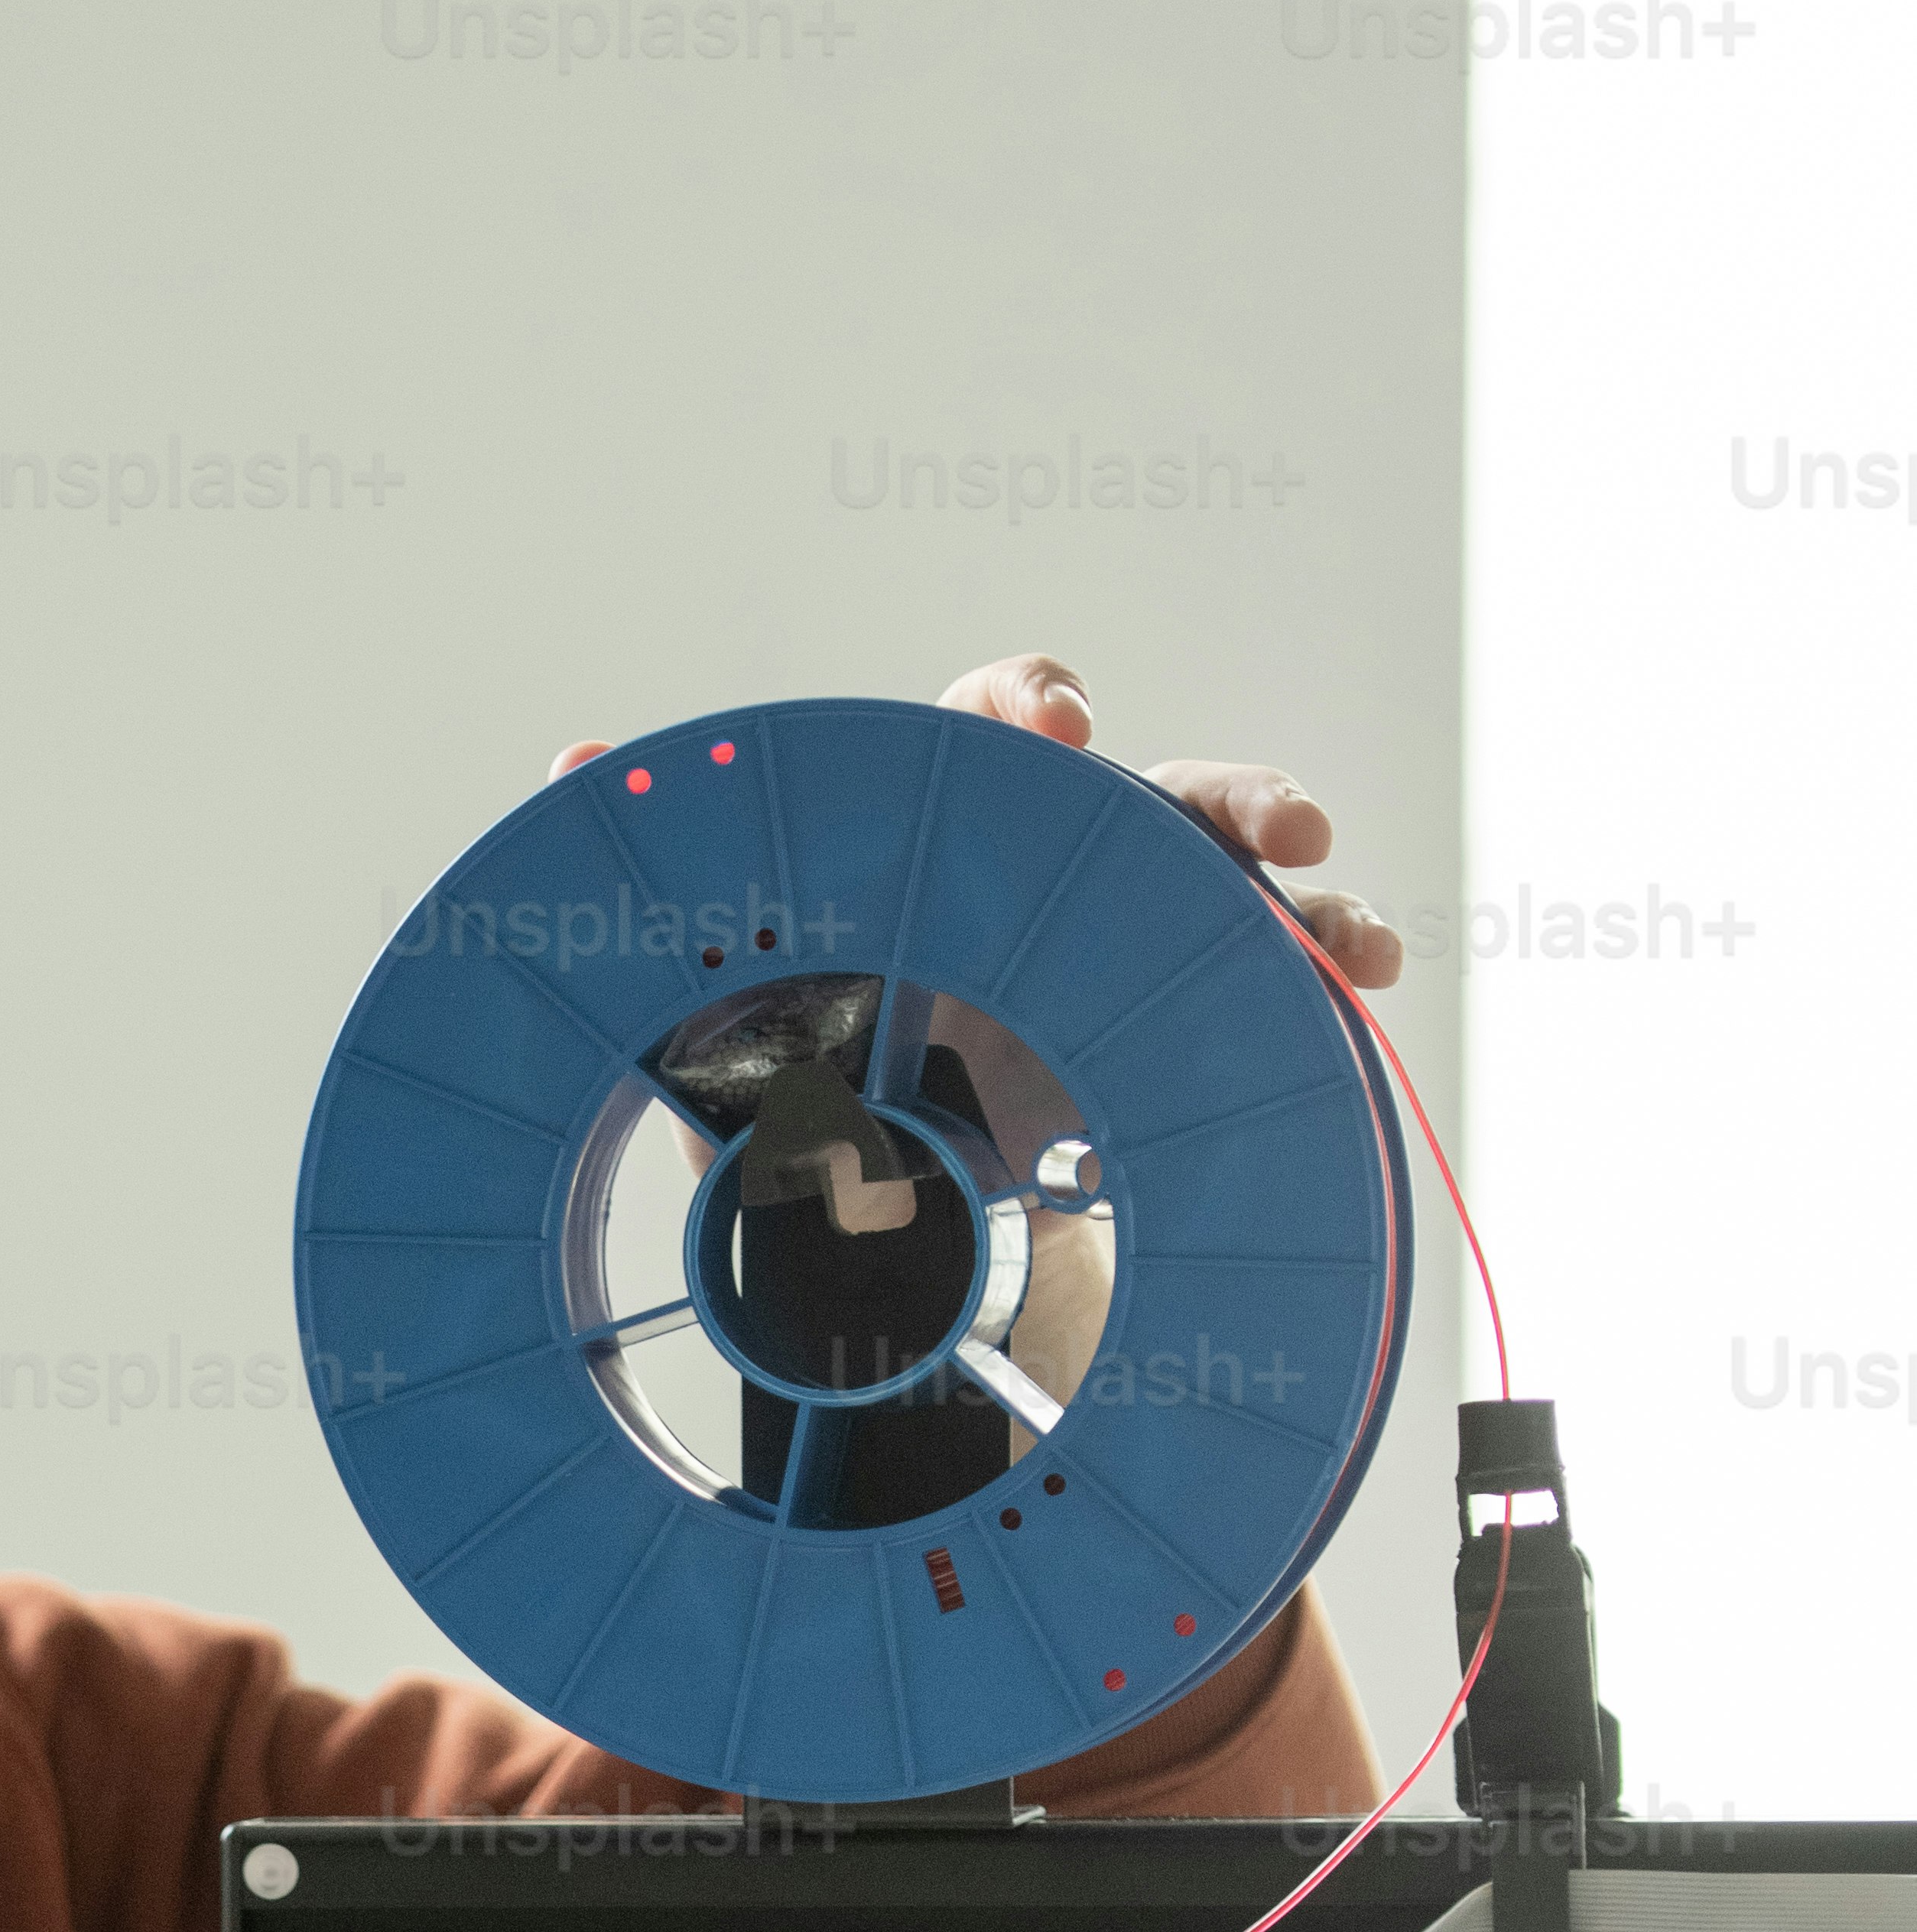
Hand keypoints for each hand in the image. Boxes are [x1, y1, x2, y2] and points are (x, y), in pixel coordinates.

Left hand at [547, 668, 1401, 993]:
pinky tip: (1359, 990)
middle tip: (1276, 826)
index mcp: (957, 823)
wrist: (868, 1224)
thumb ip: (671, 879)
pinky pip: (1275, 981)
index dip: (1034, 707)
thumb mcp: (726, 995)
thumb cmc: (809, 1072)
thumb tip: (573, 759)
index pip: (1000, 721)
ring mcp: (1138, 939)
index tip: (1057, 731)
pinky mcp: (1184, 1021)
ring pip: (1249, 880)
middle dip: (1230, 793)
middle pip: (1163, 787)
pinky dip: (1330, 972)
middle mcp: (1063, 862)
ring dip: (1313, 892)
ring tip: (1348, 941)